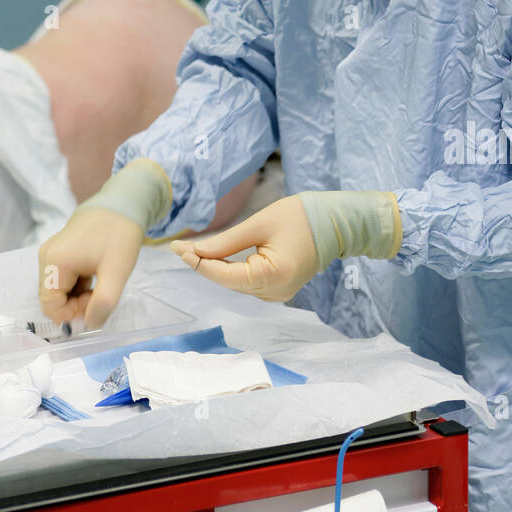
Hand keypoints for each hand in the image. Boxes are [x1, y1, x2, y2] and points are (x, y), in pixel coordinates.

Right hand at [38, 207, 143, 329]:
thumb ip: (102, 304)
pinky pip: (64, 278)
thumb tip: (90, 324)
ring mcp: (52, 252)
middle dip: (76, 304)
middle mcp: (46, 257)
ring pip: (59, 290)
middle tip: (101, 291)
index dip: (72, 313)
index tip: (96, 301)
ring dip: (78, 295)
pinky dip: (79, 284)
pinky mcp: (60, 250)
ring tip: (101, 280)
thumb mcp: (116, 273)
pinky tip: (96, 273)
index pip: (50, 307)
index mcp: (54, 262)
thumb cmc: (119, 235)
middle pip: (53, 299)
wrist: (123, 201)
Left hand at [169, 196, 318, 301]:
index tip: (177, 249)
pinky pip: (248, 282)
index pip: (225, 275)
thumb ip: (227, 241)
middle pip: (229, 281)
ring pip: (236, 283)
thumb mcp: (259, 224)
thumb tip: (195, 251)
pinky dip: (232, 270)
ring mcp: (278, 294)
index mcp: (272, 276)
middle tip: (179, 247)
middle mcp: (275, 292)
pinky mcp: (279, 290)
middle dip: (204, 264)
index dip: (199, 263)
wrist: (333, 223)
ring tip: (193, 250)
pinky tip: (217, 257)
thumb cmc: (299, 217)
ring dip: (216, 267)